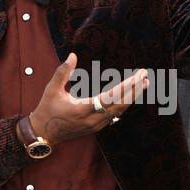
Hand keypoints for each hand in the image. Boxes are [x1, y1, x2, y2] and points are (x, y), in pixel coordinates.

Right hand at [29, 53, 149, 145]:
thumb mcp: (51, 89)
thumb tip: (72, 55)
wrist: (44, 134)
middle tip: (145, 76)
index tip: (137, 77)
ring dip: (132, 97)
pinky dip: (124, 105)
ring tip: (143, 84)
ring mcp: (96, 125)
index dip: (126, 87)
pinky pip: (115, 115)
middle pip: (120, 105)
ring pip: (119, 111)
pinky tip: (130, 96)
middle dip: (134, 90)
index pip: (110, 97)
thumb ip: (62, 72)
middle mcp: (93, 119)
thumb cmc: (47, 109)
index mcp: (83, 109)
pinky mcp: (96, 128)